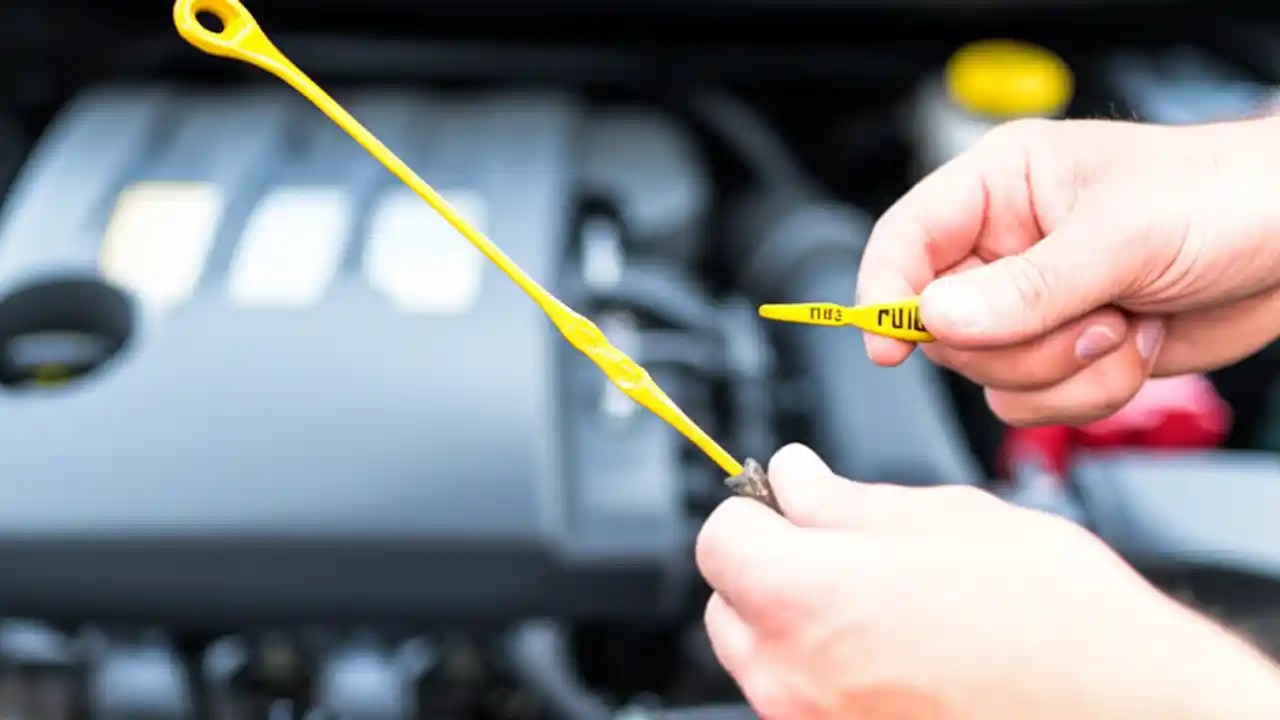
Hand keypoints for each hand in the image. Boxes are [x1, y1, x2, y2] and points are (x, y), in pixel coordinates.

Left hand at [696, 444, 1279, 719]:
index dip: (756, 507)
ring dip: (795, 617)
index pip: (719, 537)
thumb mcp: (943, 517)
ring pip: (762, 654)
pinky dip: (826, 667)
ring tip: (882, 601)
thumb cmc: (1053, 618)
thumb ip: (843, 498)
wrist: (1128, 712)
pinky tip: (896, 649)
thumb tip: (793, 476)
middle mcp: (792, 676)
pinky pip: (803, 697)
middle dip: (770, 563)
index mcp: (803, 598)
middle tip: (842, 545)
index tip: (794, 499)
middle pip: (729, 600)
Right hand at [857, 116, 1279, 425]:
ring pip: (990, 376)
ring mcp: (1033, 307)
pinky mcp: (1065, 352)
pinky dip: (1091, 391)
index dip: (885, 291)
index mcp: (999, 188)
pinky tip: (1137, 344)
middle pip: (943, 328)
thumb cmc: (1222, 197)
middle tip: (1083, 313)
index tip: (886, 344)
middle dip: (1016, 342)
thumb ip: (1026, 287)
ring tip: (1123, 322)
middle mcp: (1004, 249)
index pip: (907, 240)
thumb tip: (936, 319)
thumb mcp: (1120, 236)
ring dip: (1065, 368)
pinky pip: (1035, 403)